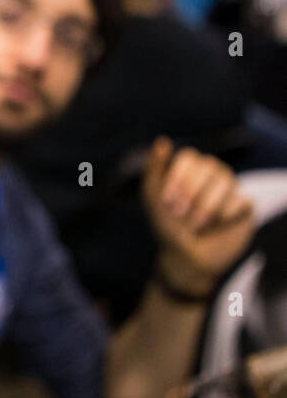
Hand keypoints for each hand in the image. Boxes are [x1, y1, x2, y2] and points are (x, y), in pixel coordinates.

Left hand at [142, 136, 255, 296]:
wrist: (186, 257)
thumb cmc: (168, 225)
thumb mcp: (153, 198)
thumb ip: (154, 169)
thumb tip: (162, 140)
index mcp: (190, 169)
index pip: (189, 157)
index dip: (178, 177)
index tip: (167, 201)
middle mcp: (212, 174)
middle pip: (209, 166)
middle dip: (191, 192)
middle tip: (179, 214)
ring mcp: (231, 189)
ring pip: (227, 182)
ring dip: (206, 206)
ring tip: (194, 224)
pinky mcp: (245, 207)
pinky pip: (242, 200)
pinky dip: (225, 215)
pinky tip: (216, 226)